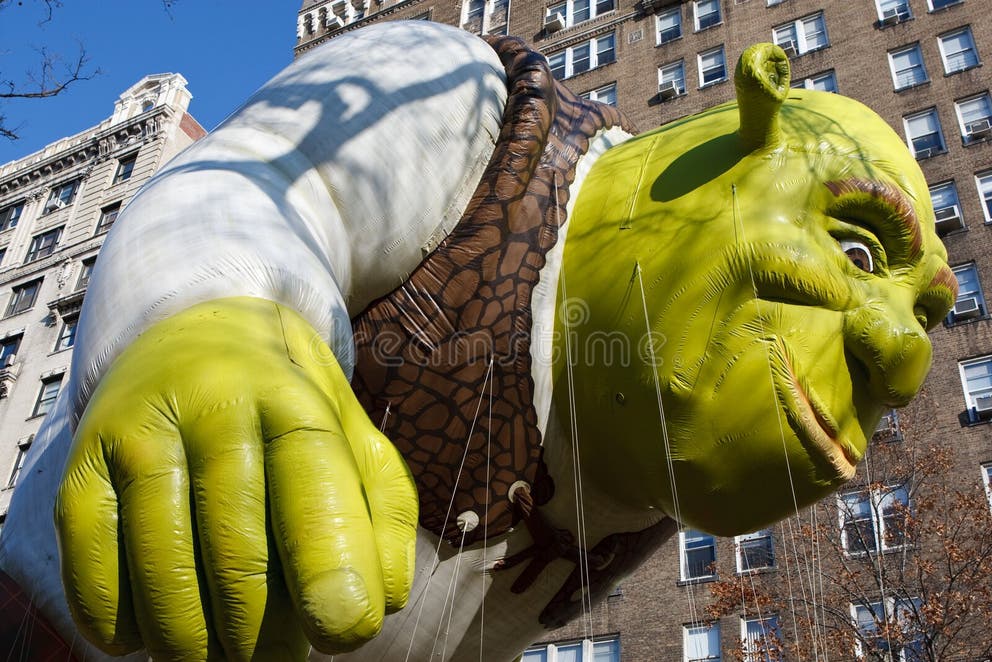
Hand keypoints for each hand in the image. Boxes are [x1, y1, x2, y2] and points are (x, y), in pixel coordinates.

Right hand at [55, 297, 417, 659]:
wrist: (199, 334)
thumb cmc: (291, 409)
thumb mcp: (354, 439)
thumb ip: (383, 513)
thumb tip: (388, 600)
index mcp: (291, 397)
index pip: (311, 476)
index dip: (328, 559)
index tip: (347, 631)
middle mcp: (212, 404)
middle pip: (235, 537)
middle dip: (262, 627)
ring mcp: (139, 433)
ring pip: (161, 560)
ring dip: (193, 637)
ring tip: (220, 659)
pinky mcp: (82, 465)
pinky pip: (91, 562)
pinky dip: (120, 620)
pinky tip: (149, 635)